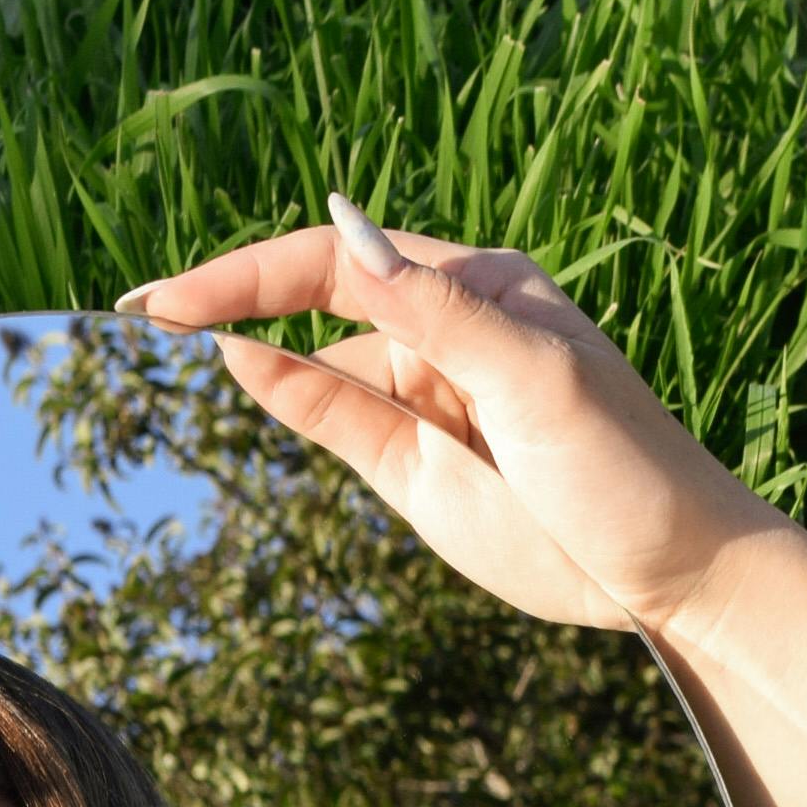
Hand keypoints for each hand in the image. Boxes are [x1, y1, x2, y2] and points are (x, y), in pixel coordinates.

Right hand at [117, 206, 804, 640]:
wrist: (672, 574)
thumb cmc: (626, 464)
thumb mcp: (535, 378)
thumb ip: (434, 313)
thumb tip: (342, 232)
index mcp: (477, 287)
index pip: (339, 259)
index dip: (252, 271)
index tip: (172, 298)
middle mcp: (441, 332)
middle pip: (313, 295)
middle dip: (228, 294)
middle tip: (134, 309)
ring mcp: (422, 401)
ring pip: (310, 362)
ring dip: (241, 345)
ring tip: (148, 343)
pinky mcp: (413, 468)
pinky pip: (331, 420)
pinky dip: (280, 395)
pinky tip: (230, 372)